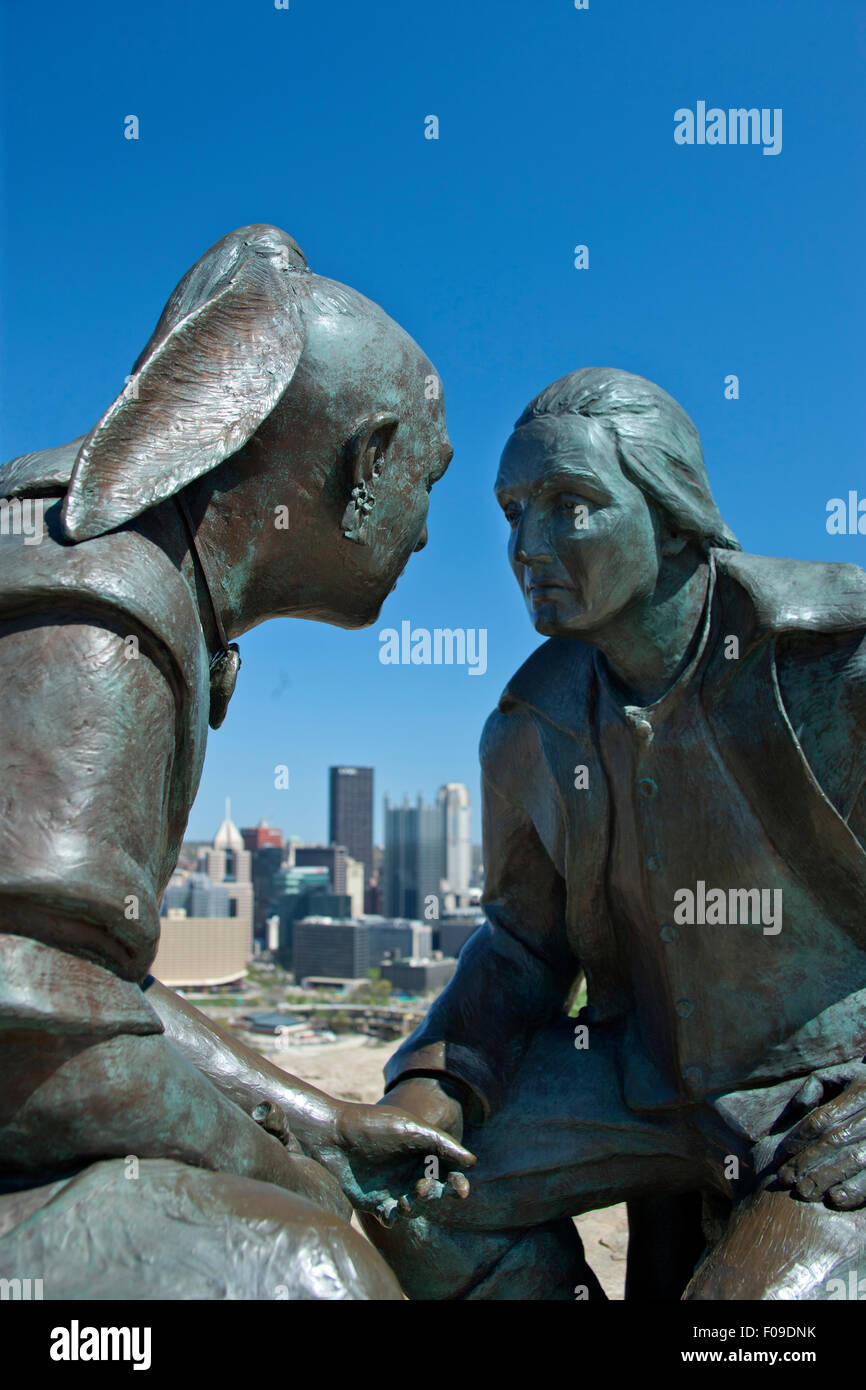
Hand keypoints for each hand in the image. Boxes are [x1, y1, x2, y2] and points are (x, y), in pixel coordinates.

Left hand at [308, 1100, 475, 1225]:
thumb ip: (441, 1145)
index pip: (448, 1171)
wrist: (332, 1136)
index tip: (461, 1189)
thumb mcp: (410, 1129)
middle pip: (435, 1191)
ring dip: (416, 1207)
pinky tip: (391, 1210)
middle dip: (436, 1194)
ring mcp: (393, 1188)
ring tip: (406, 1199)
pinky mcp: (375, 1203)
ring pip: (416, 1208)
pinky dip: (396, 1218)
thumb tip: (472, 1162)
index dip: (458, 1182)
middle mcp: (410, 1171)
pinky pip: (393, 1218)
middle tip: (423, 1188)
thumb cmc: (372, 1126)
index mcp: (422, 1151)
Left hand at [776, 1062, 865, 1208]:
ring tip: (804, 1193)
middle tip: (786, 1180)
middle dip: (808, 1162)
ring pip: (855, 1161)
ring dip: (827, 1179)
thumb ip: (818, 1084)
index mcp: (861, 1092)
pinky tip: (836, 1200)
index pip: (823, 1118)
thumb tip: (797, 1108)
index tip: (782, 1155)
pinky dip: (856, 1190)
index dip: (800, 1137)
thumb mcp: (846, 1074)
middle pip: (835, 1141)